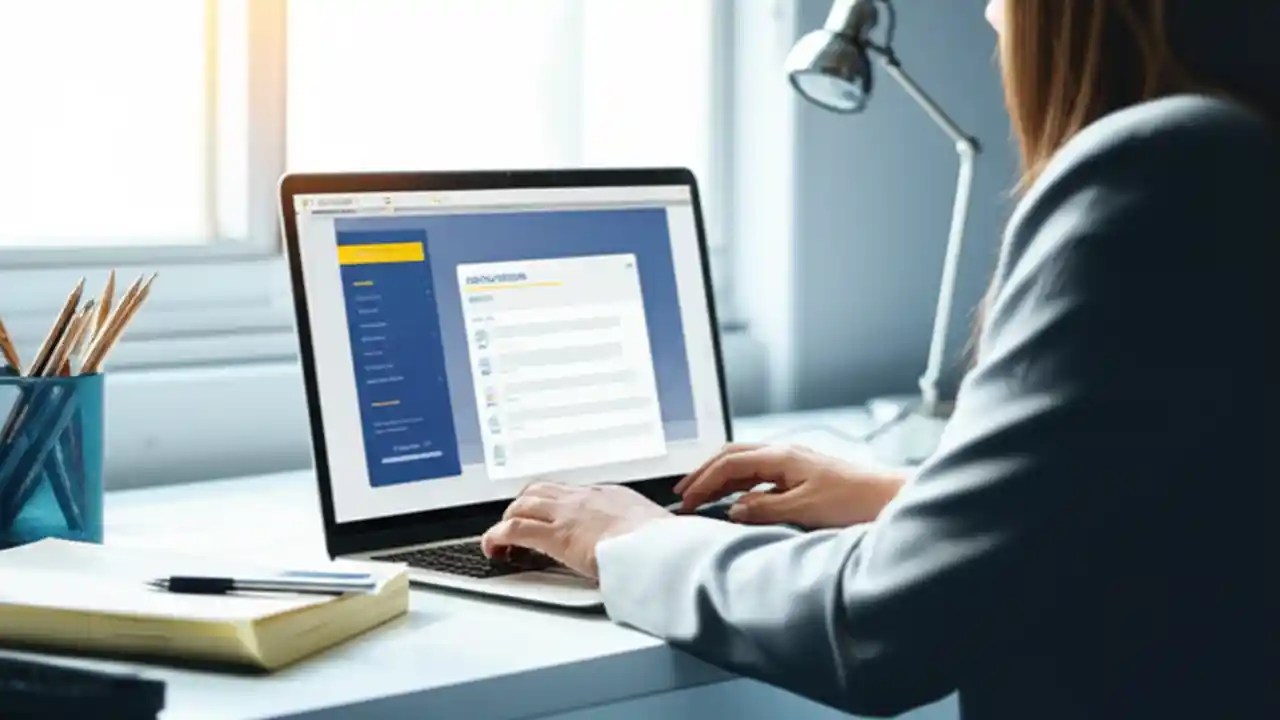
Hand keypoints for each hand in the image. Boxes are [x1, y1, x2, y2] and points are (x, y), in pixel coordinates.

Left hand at [481, 482, 672, 578]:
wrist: (660, 546)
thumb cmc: (665, 544)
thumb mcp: (656, 529)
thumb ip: (644, 535)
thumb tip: (652, 546)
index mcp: (610, 495)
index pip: (572, 493)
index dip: (554, 504)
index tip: (550, 516)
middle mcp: (584, 498)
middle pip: (540, 490)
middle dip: (524, 506)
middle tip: (518, 524)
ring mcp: (567, 513)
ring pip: (522, 504)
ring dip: (509, 519)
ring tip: (503, 538)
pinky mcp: (554, 534)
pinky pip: (513, 529)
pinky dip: (497, 536)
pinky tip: (493, 548)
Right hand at [674, 443, 905, 527]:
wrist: (890, 499)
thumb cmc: (854, 502)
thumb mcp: (805, 509)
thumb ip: (765, 509)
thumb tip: (732, 509)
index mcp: (781, 456)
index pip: (728, 464)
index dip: (703, 482)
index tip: (686, 503)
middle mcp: (784, 453)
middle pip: (731, 456)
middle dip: (704, 473)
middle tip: (682, 494)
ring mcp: (793, 462)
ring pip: (745, 463)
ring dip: (720, 478)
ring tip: (701, 496)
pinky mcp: (802, 474)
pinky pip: (760, 473)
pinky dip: (739, 484)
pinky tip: (735, 499)